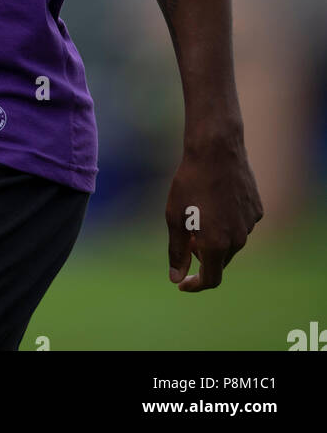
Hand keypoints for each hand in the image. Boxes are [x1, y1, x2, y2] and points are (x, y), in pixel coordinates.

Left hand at [165, 131, 262, 290]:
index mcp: (216, 244)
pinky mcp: (257, 209)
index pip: (211, 279)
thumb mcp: (174, 217)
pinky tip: (216, 200)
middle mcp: (237, 239)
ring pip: (232, 242)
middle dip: (203, 256)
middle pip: (220, 260)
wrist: (216, 149)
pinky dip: (228, 222)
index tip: (183, 282)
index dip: (196, 284)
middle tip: (188, 238)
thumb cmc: (190, 181)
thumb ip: (177, 251)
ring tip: (200, 213)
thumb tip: (176, 278)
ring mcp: (250, 224)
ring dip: (216, 238)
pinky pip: (241, 224)